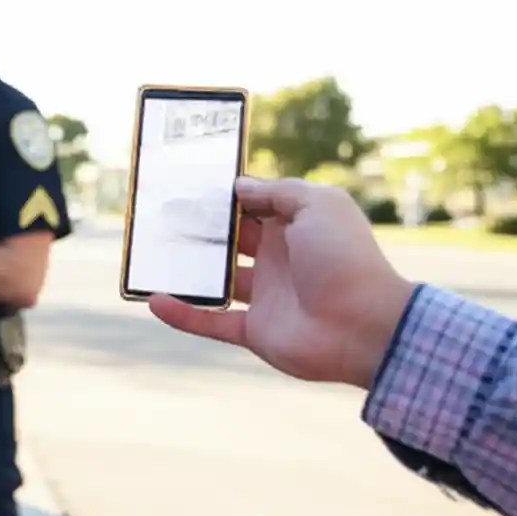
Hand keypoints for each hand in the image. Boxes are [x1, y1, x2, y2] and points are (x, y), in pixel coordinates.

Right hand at [147, 177, 415, 388]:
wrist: (364, 326)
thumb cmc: (345, 258)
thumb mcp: (319, 206)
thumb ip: (278, 192)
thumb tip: (238, 188)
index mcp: (295, 227)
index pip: (252, 205)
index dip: (225, 196)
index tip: (189, 185)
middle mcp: (277, 259)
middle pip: (229, 240)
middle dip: (200, 229)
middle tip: (163, 216)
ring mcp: (264, 296)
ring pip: (216, 280)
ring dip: (187, 270)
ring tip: (152, 255)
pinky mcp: (254, 331)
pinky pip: (210, 322)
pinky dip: (182, 313)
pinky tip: (154, 300)